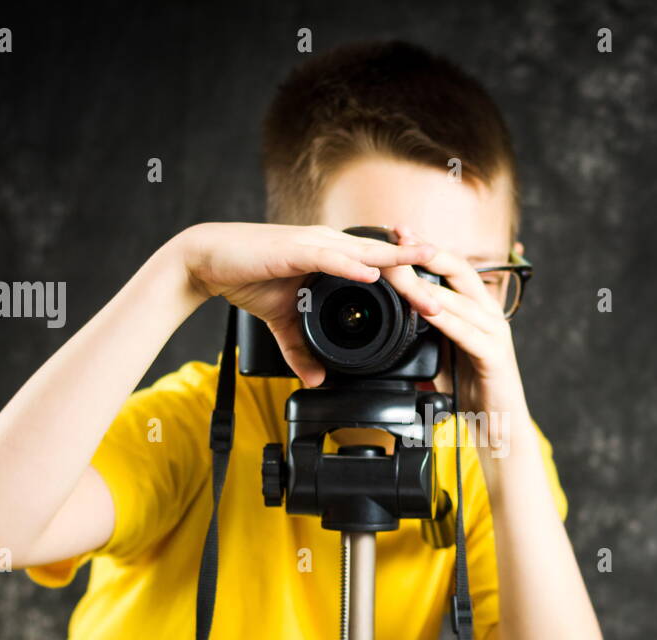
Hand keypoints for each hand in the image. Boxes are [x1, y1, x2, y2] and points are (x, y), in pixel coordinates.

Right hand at [179, 222, 438, 385]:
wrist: (208, 262)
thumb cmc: (247, 277)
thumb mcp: (282, 323)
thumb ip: (302, 350)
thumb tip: (316, 379)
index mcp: (335, 258)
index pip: (382, 269)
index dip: (410, 284)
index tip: (437, 304)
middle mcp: (331, 245)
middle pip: (385, 258)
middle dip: (418, 274)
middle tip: (449, 291)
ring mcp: (315, 243)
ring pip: (366, 252)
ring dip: (397, 264)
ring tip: (427, 273)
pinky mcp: (295, 248)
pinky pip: (330, 256)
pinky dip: (353, 265)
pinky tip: (373, 273)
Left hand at [380, 225, 527, 418]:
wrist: (497, 426)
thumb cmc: (469, 388)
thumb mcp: (442, 350)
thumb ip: (428, 328)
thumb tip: (398, 311)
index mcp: (479, 308)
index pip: (454, 268)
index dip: (428, 248)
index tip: (401, 232)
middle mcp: (490, 314)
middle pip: (460, 271)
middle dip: (428, 252)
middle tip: (400, 238)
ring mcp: (495, 333)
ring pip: (460, 299)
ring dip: (428, 285)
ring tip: (401, 271)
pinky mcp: (494, 356)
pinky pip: (466, 333)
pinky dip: (446, 320)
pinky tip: (427, 310)